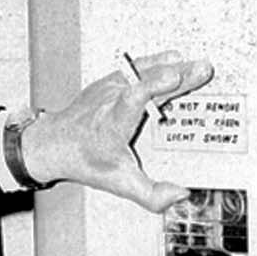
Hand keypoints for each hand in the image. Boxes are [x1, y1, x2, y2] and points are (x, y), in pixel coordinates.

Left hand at [18, 53, 213, 211]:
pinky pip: (136, 67)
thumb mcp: (119, 184)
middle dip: (175, 74)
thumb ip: (152, 195)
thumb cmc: (84, 160)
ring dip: (171, 66)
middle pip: (145, 81)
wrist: (54, 143)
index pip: (132, 99)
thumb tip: (181, 194)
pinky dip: (158, 63)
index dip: (153, 85)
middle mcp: (111, 100)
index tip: (173, 77)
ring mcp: (110, 87)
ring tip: (195, 64)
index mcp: (113, 123)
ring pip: (142, 70)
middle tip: (202, 69)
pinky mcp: (111, 80)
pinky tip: (176, 60)